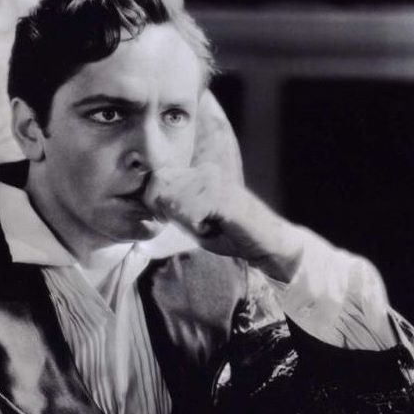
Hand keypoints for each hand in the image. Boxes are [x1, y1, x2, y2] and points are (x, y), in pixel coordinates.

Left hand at [142, 163, 303, 281]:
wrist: (267, 242)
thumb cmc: (229, 234)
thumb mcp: (192, 221)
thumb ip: (171, 210)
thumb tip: (146, 205)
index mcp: (196, 173)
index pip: (156, 178)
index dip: (156, 203)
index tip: (175, 220)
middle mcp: (204, 171)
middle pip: (159, 187)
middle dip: (169, 213)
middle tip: (195, 224)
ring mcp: (214, 181)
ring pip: (173, 201)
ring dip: (186, 222)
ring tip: (207, 225)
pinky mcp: (222, 195)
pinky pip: (190, 211)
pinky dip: (198, 227)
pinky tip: (214, 227)